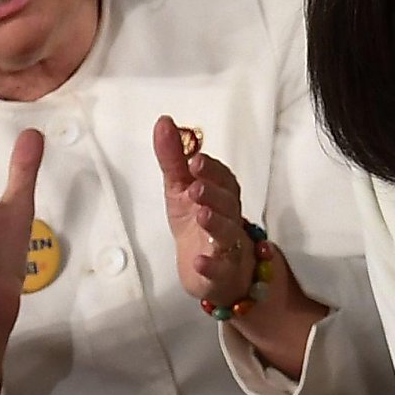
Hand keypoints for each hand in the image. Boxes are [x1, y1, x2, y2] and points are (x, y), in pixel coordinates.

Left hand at [153, 116, 254, 305]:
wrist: (209, 273)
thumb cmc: (197, 225)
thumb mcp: (180, 188)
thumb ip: (173, 157)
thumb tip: (164, 121)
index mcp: (223, 196)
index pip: (224, 179)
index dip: (212, 171)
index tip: (195, 161)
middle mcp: (230, 219)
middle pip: (229, 204)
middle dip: (214, 194)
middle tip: (195, 186)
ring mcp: (228, 247)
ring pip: (228, 233)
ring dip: (217, 223)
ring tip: (201, 214)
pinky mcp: (221, 273)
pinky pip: (220, 270)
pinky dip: (211, 266)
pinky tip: (199, 261)